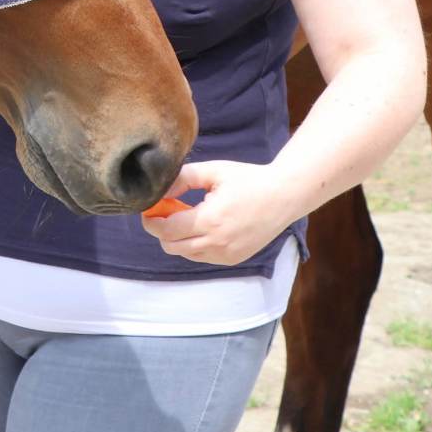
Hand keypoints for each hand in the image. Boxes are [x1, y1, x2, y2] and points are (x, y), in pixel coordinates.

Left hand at [138, 159, 296, 266]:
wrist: (283, 196)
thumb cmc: (248, 180)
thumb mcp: (213, 171)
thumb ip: (183, 179)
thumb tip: (159, 190)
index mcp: (210, 220)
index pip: (166, 231)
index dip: (151, 221)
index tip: (148, 209)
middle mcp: (216, 243)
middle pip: (171, 246)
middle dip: (162, 230)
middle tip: (167, 210)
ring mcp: (226, 254)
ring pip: (186, 254)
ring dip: (178, 238)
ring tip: (188, 215)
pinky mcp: (233, 259)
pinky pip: (202, 257)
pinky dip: (195, 245)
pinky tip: (204, 225)